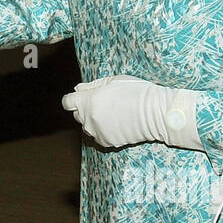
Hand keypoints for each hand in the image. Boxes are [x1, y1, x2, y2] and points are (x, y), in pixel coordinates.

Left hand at [60, 75, 200, 149]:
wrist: (155, 113)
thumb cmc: (136, 92)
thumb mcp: (113, 80)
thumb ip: (91, 85)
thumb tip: (78, 89)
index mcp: (88, 101)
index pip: (67, 102)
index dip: (74, 99)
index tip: (82, 97)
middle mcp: (88, 119)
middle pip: (77, 114)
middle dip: (85, 109)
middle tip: (104, 103)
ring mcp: (97, 132)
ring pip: (87, 126)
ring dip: (93, 120)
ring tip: (113, 113)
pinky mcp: (107, 142)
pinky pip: (98, 136)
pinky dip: (103, 130)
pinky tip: (117, 123)